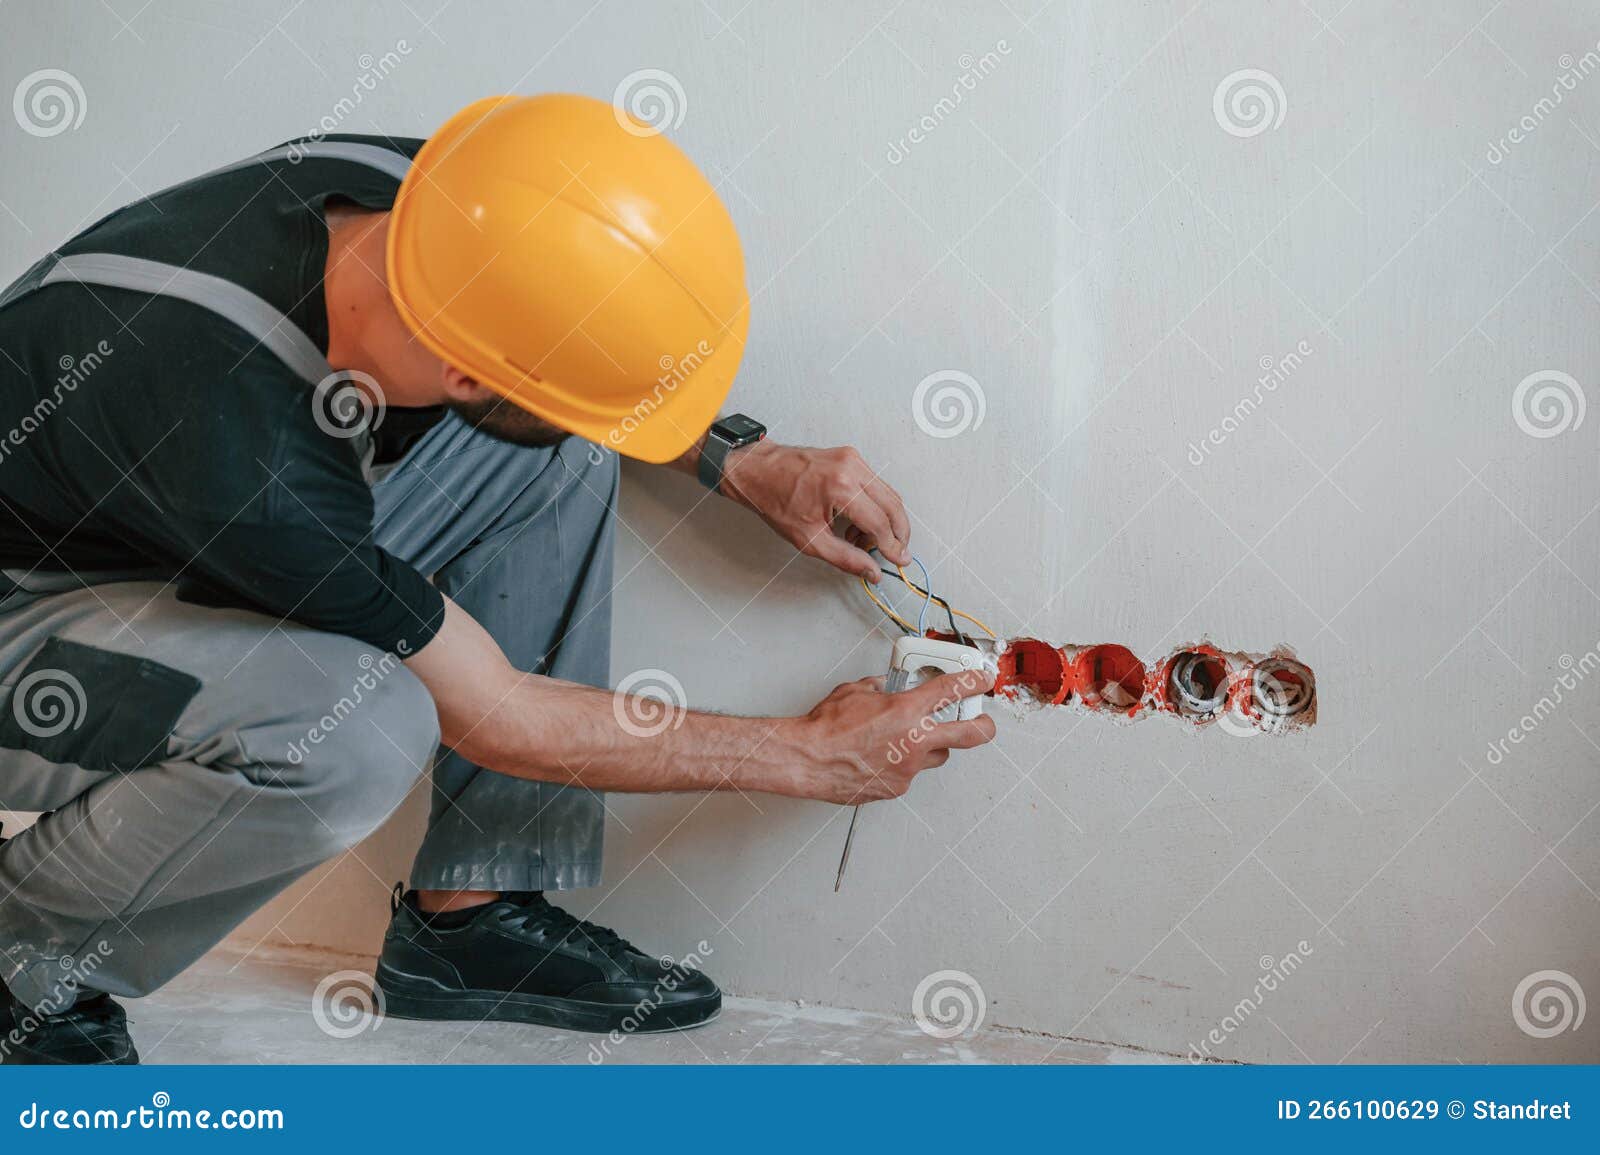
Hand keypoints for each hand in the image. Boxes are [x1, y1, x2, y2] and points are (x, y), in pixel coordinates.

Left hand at [720, 441, 909, 580]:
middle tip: (894, 552)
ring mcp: (853, 458)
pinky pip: (875, 484)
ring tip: (862, 540)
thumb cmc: (774, 499)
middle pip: (893, 505)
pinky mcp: (851, 456)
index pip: (879, 523)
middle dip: (898, 533)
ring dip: (885, 521)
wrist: (757, 471)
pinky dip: (875, 506)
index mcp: (840, 488)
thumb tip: (871, 570)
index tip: (900, 560)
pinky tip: (857, 522)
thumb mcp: (809, 539)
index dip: (892, 546)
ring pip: (888, 494)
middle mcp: (851, 468)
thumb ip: (845, 558)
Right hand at [775, 669, 996, 803]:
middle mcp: (914, 740)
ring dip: (934, 746)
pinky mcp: (897, 787)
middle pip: (970, 734)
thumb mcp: (855, 692)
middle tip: (985, 721)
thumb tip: (884, 688)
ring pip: (938, 756)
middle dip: (984, 726)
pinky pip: (910, 773)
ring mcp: (908, 767)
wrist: (808, 760)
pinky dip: (902, 764)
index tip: (981, 680)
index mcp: (906, 710)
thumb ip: (878, 688)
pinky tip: (883, 757)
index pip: (952, 690)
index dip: (973, 682)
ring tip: (917, 739)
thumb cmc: (826, 728)